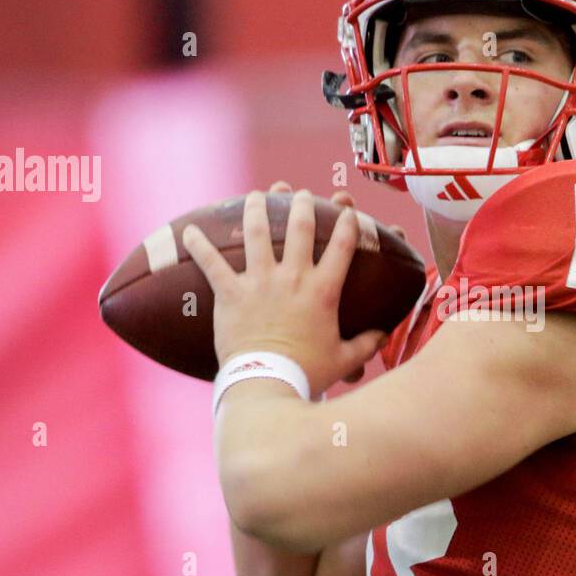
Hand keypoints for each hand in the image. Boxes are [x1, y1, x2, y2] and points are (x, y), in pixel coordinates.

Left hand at [181, 183, 392, 397]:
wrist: (266, 381)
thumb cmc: (306, 372)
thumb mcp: (344, 359)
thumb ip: (367, 344)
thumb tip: (385, 335)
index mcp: (322, 291)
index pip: (342, 247)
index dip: (348, 223)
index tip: (348, 211)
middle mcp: (293, 278)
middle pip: (300, 229)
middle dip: (302, 205)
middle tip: (300, 194)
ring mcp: (260, 282)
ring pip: (257, 234)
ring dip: (257, 210)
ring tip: (256, 195)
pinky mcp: (231, 293)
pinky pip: (211, 263)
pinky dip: (198, 245)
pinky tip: (190, 230)